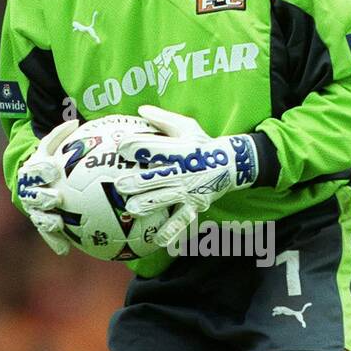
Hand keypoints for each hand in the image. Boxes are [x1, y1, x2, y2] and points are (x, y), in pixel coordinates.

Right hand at [16, 123, 75, 255]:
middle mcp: (30, 187)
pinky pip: (46, 232)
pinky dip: (54, 240)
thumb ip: (62, 135)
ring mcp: (33, 205)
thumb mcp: (54, 145)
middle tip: (55, 198)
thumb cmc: (51, 157)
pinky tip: (64, 250)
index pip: (35, 167)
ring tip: (56, 223)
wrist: (37, 175)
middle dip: (42, 196)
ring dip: (45, 219)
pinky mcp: (39, 220)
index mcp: (34, 167)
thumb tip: (75, 122)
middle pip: (32, 193)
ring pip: (36, 214)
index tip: (52, 169)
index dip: (42, 169)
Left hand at [114, 105, 258, 249]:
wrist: (231, 164)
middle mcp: (181, 171)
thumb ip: (163, 119)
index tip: (120, 148)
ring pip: (164, 199)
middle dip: (136, 181)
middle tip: (119, 184)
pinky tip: (157, 240)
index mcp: (178, 150)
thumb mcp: (187, 126)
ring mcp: (188, 190)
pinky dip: (170, 231)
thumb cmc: (203, 143)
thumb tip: (141, 110)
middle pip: (155, 176)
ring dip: (147, 205)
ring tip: (131, 209)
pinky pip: (181, 220)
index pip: (154, 147)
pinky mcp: (195, 205)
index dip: (136, 146)